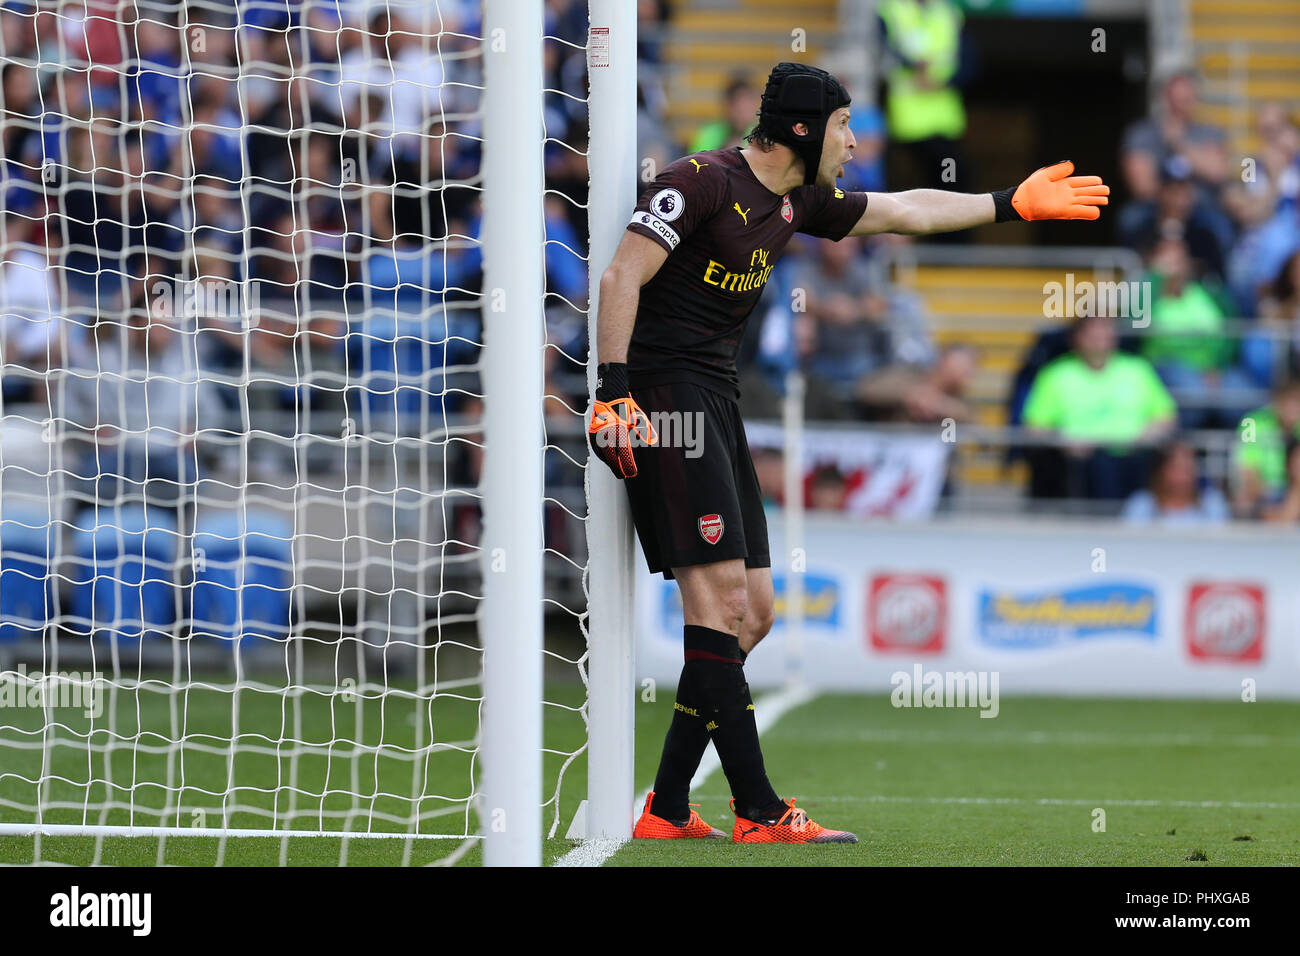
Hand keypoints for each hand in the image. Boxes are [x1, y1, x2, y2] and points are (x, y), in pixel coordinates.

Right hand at [588, 363, 656, 478]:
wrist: (610, 393)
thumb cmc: (627, 406)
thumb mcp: (639, 416)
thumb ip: (645, 429)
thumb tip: (653, 441)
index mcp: (620, 428)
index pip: (624, 452)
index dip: (628, 464)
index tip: (632, 473)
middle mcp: (607, 431)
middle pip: (612, 455)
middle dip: (618, 467)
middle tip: (624, 476)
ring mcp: (598, 431)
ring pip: (603, 452)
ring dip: (609, 463)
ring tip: (616, 471)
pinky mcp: (592, 430)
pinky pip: (595, 446)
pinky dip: (600, 455)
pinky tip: (605, 461)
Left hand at [1010, 161, 1109, 220]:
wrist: (1020, 201)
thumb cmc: (1031, 187)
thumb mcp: (1045, 174)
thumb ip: (1059, 170)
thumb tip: (1072, 166)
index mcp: (1064, 184)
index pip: (1082, 182)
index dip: (1091, 181)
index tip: (1099, 180)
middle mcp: (1067, 194)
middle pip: (1086, 192)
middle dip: (1097, 191)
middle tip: (1106, 191)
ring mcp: (1066, 203)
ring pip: (1085, 202)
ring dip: (1095, 201)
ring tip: (1105, 200)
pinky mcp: (1063, 212)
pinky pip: (1079, 212)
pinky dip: (1088, 212)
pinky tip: (1096, 211)